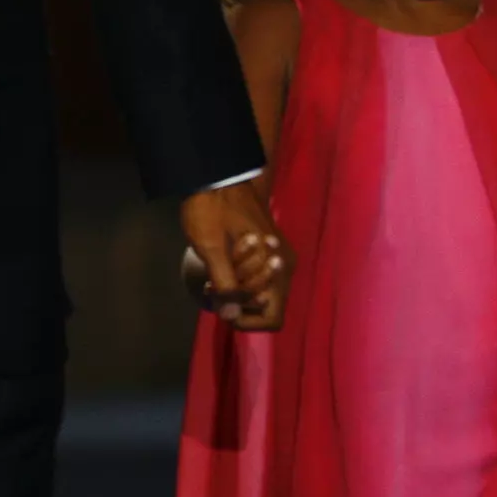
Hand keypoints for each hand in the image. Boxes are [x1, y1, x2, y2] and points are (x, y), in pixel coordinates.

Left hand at [181, 179, 289, 332]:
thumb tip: (230, 316)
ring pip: (259, 293)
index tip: (223, 307)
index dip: (247, 322)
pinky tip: (219, 268)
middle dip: (238, 303)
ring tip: (212, 278)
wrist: (220, 174)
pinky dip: (238, 279)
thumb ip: (226, 284)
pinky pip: (257, 278)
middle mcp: (284, 266)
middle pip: (265, 308)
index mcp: (277, 267)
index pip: (273, 318)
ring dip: (236, 291)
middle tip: (212, 286)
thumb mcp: (213, 247)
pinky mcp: (269, 251)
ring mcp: (278, 257)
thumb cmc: (214, 208)